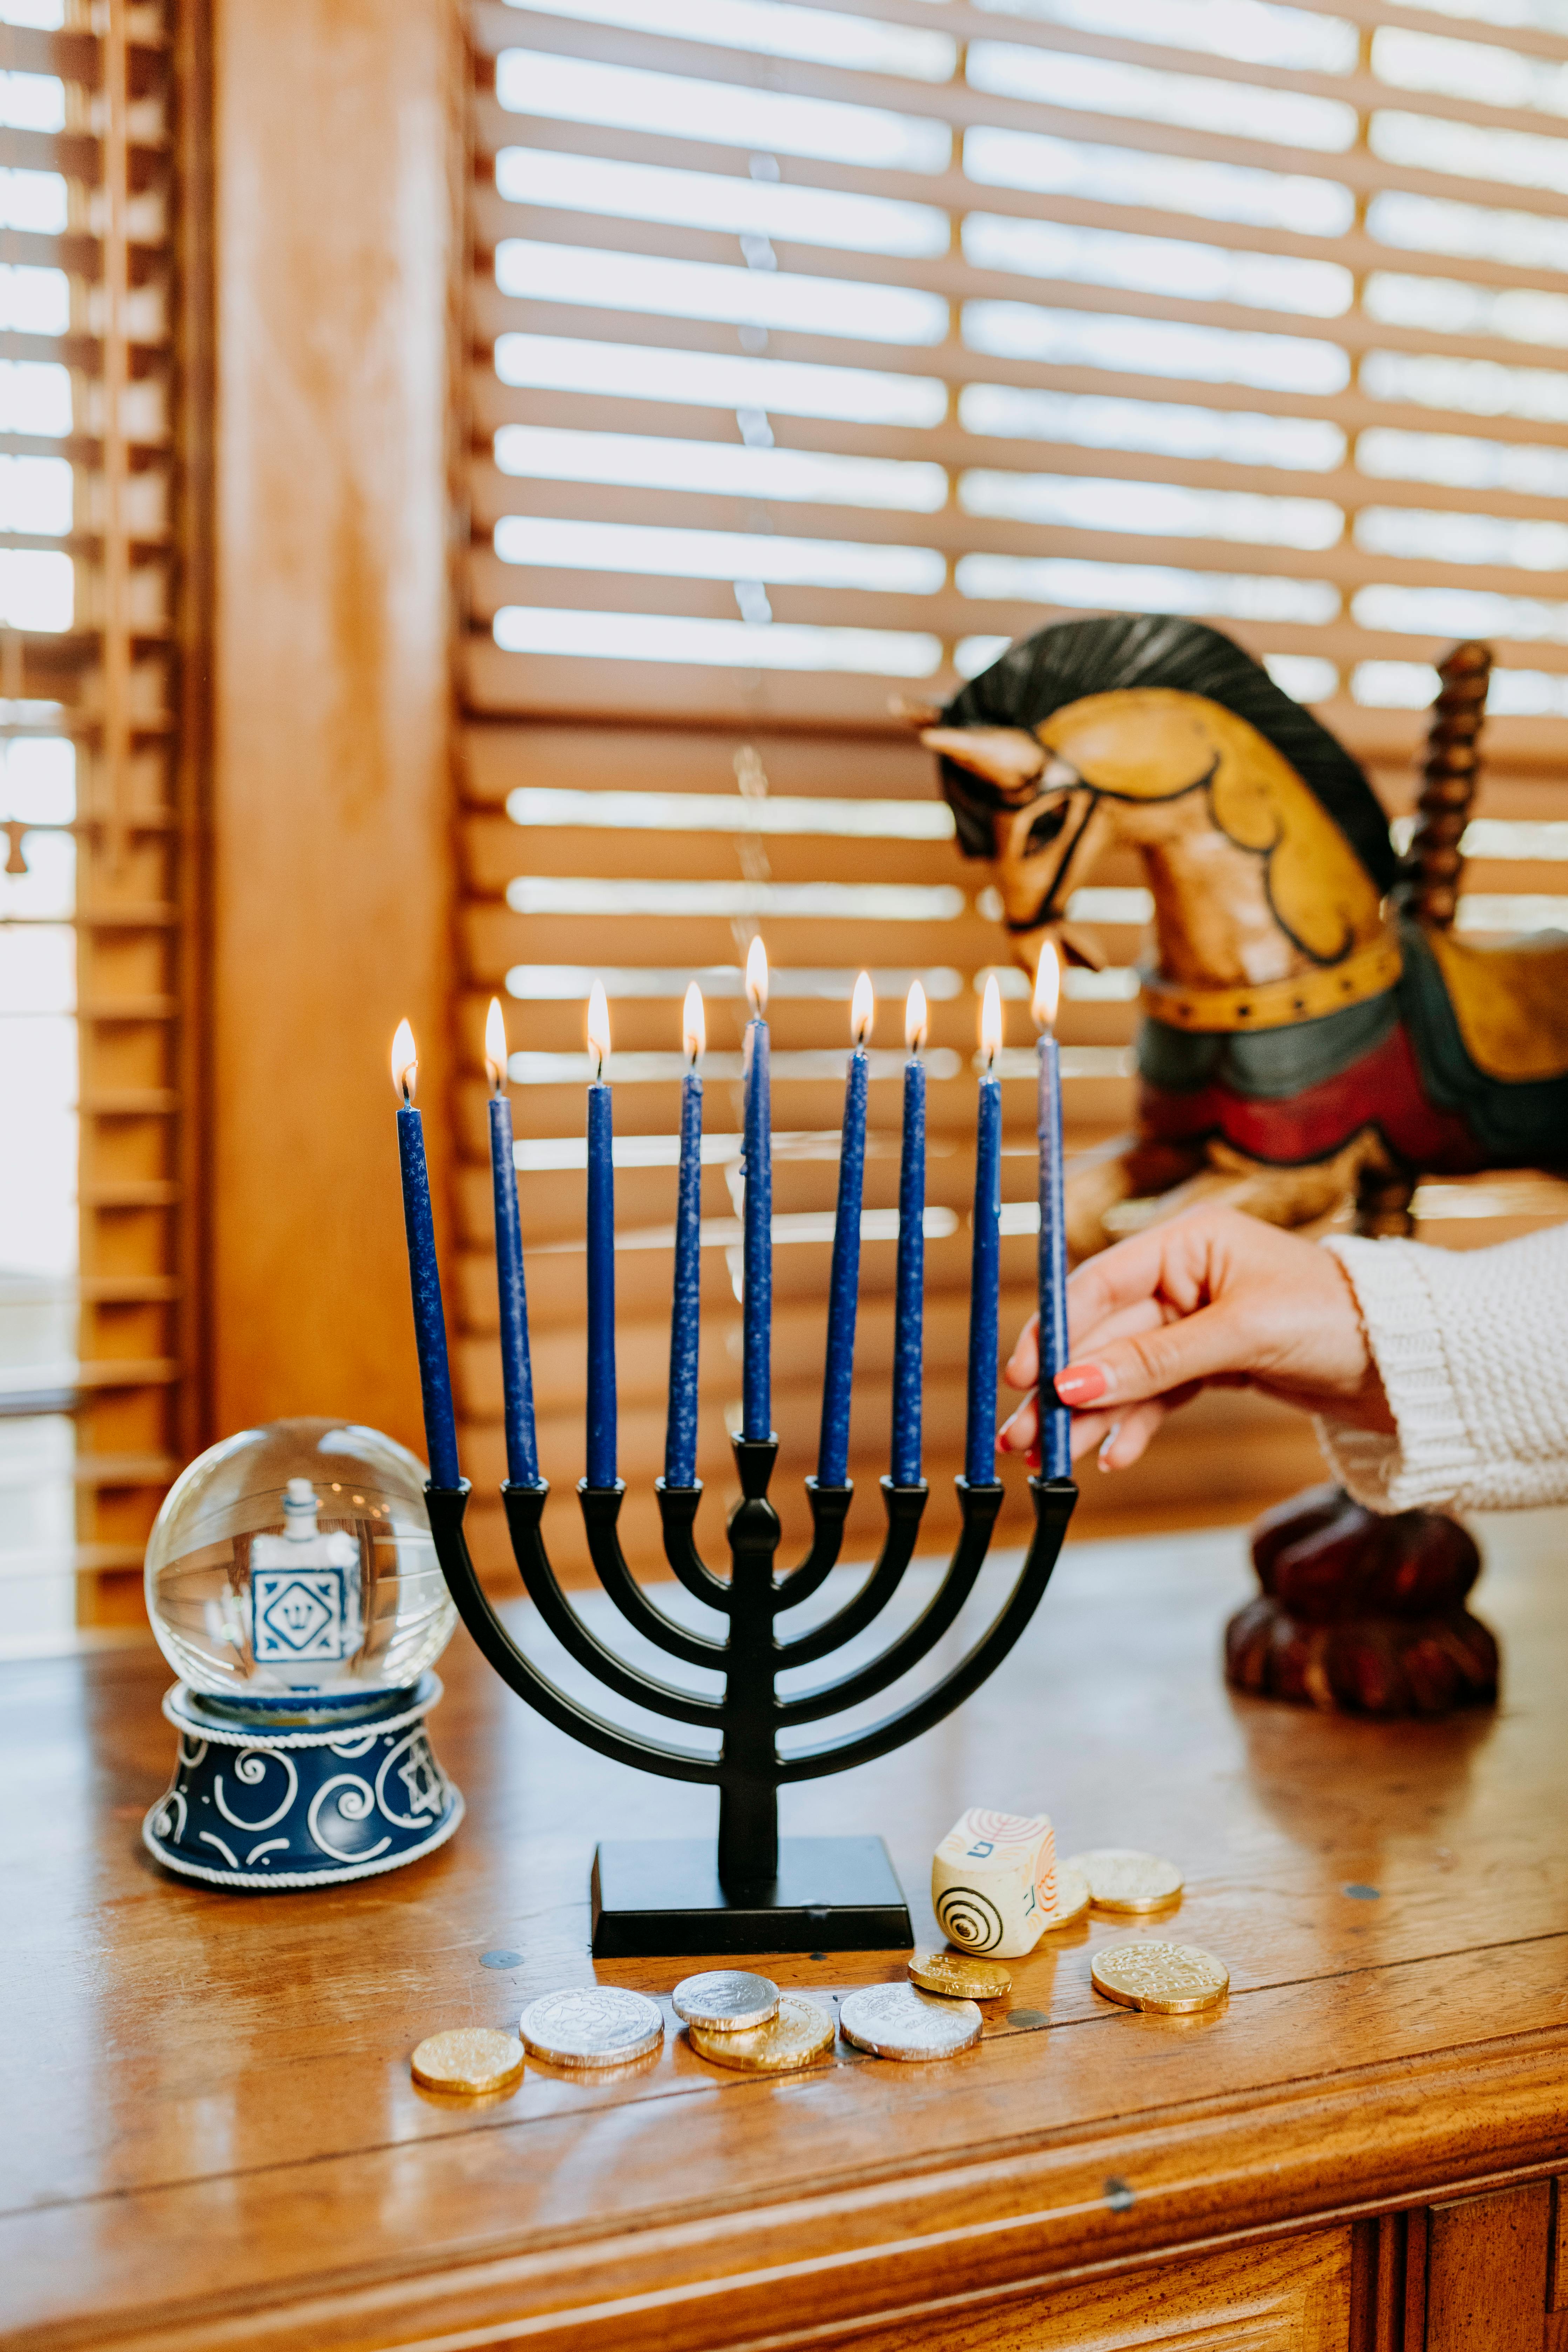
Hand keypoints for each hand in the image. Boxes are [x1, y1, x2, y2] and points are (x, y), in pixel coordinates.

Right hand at [999, 1204, 1392, 1471]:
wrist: (1401, 1361)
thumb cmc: (1334, 1319)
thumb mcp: (1242, 1334)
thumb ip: (1155, 1360)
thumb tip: (1075, 1382)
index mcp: (1188, 1244)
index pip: (1099, 1284)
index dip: (1055, 1331)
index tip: (1024, 1378)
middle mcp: (1184, 1279)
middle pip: (1103, 1337)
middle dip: (1062, 1390)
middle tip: (1022, 1438)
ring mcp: (1194, 1324)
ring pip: (1123, 1374)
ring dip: (1088, 1418)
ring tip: (1053, 1461)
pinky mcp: (1210, 1364)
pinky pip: (1156, 1396)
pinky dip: (1134, 1425)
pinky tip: (1114, 1455)